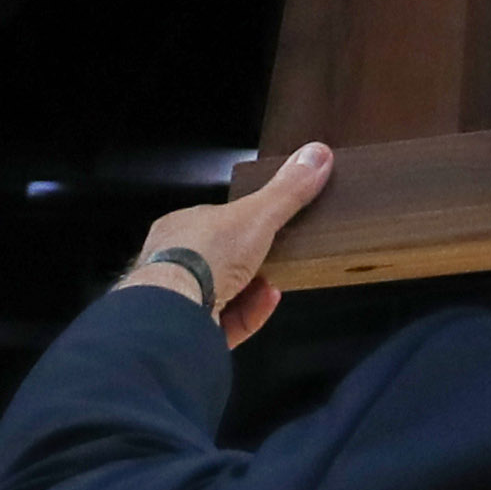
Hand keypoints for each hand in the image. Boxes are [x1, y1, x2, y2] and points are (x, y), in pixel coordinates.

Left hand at [117, 140, 333, 348]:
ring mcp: (177, 302)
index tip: (272, 228)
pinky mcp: (189, 335)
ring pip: (222, 296)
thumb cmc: (206, 254)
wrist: (176, 310)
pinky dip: (251, 313)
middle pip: (219, 262)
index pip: (213, 223)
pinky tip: (269, 299)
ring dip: (255, 288)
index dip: (244, 225)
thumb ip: (287, 191)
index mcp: (179, 229)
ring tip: (277, 282)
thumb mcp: (256, 215)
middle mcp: (172, 264)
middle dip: (252, 262)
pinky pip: (225, 324)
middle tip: (281, 259)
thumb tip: (318, 154)